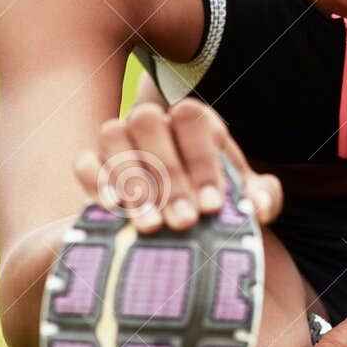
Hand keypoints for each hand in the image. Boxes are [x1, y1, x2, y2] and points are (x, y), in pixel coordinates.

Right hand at [72, 98, 281, 231]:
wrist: (181, 223)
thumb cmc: (217, 204)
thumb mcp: (244, 201)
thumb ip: (261, 198)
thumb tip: (260, 205)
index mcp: (194, 121)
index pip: (192, 119)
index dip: (202, 161)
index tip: (213, 207)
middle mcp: (154, 120)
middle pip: (148, 123)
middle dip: (168, 175)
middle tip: (184, 223)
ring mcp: (120, 138)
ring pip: (113, 136)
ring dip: (132, 181)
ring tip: (152, 227)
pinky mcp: (93, 162)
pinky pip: (85, 161)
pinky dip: (97, 183)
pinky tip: (114, 212)